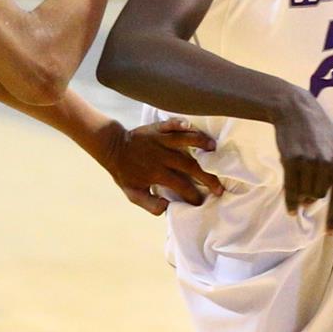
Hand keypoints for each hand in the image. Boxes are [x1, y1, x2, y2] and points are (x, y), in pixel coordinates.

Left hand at [96, 119, 223, 214]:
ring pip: (184, 140)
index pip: (181, 186)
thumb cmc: (125, 173)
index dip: (193, 196)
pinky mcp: (157, 128)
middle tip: (220, 187)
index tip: (202, 202)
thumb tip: (167, 207)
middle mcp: (160, 156)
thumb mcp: (133, 194)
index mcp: (156, 173)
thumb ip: (149, 204)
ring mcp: (159, 140)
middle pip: (189, 166)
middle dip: (207, 177)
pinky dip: (181, 124)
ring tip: (215, 148)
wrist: (112, 148)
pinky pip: (171, 124)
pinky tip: (192, 126)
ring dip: (200, 143)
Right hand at [271, 90, 332, 231]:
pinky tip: (291, 210)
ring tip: (300, 192)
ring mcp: (309, 162)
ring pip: (306, 193)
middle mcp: (328, 164)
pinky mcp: (292, 160)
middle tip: (308, 196)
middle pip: (320, 196)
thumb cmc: (323, 130)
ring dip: (303, 197)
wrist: (298, 111)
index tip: (329, 232)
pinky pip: (291, 189)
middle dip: (314, 199)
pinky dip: (290, 202)